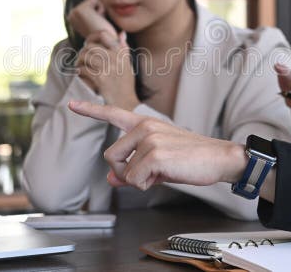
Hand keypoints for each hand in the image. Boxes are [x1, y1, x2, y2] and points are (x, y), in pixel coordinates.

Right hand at [67, 0, 115, 37]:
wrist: (106, 45)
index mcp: (72, 17)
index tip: (97, 24)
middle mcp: (70, 14)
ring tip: (98, 22)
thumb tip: (101, 6)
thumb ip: (94, 12)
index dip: (98, 11)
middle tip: (98, 24)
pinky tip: (99, 20)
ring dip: (101, 9)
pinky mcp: (80, 10)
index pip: (90, 2)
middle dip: (99, 9)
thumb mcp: (97, 21)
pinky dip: (101, 8)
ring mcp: (74, 12)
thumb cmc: (106, 35)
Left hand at [67, 101, 247, 190]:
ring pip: (123, 172)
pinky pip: (135, 180)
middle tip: (150, 173)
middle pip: (111, 157)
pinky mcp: (155, 154)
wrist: (219, 158)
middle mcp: (144, 127)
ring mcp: (149, 139)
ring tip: (161, 173)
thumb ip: (132, 168)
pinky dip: (146, 186)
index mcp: (145, 124)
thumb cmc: (190, 158)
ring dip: (138, 181)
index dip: (89, 110)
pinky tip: (165, 176)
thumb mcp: (157, 162)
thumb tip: (111, 179)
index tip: (71, 104)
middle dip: (125, 172)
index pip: (112, 114)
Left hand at [77, 31, 139, 110]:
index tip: (88, 45)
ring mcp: (108, 67)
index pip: (103, 35)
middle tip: (81, 59)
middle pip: (90, 46)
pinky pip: (83, 69)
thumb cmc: (126, 84)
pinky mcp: (100, 78)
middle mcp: (115, 58)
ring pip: (85, 57)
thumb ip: (124, 48)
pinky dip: (79, 71)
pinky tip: (80, 74)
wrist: (126, 104)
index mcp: (121, 53)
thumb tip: (121, 33)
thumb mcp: (128, 64)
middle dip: (83, 52)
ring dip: (79, 61)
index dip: (92, 37)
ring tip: (79, 66)